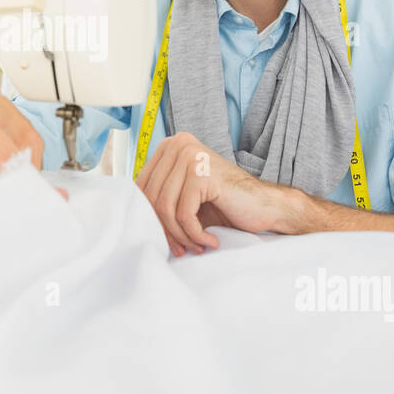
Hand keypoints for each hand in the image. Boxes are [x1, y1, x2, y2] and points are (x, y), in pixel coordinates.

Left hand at [134, 133, 297, 256]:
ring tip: (196, 247)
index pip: (142, 187)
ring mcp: (191, 155)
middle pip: (151, 198)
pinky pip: (183, 214)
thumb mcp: (185, 196)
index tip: (167, 239)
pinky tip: (210, 241)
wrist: (266, 206)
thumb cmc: (225, 204)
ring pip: (165, 207)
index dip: (150, 218)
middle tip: (182, 249)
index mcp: (170, 146)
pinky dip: (194, 234)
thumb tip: (128, 217)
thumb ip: (160, 196)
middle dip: (165, 230)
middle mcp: (178, 144)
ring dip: (180, 236)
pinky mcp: (202, 173)